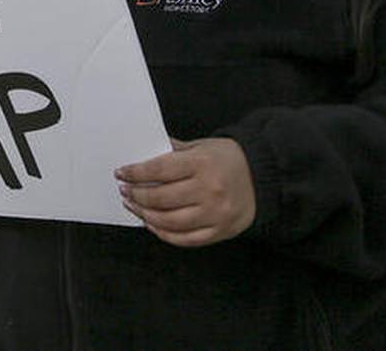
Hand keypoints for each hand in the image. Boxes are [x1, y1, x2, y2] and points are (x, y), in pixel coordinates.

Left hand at [115, 137, 254, 246]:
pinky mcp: (221, 231)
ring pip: (170, 222)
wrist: (263, 176)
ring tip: (134, 207)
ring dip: (146, 215)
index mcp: (202, 163)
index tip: (121, 174)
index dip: (135, 173)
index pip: (158, 170)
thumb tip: (142, 155)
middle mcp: (209, 189)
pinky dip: (165, 234)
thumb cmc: (228, 158)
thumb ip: (173, 150)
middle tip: (125, 192)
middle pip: (160, 198)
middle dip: (136, 195)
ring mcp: (215, 213)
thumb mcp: (201, 146)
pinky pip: (186, 239)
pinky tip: (153, 225)